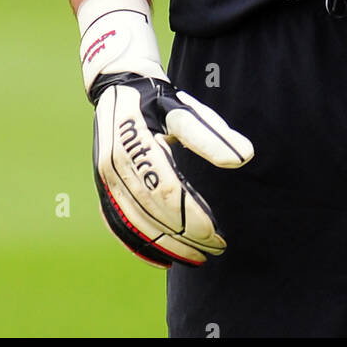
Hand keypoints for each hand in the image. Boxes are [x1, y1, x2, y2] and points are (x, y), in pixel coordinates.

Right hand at [79, 0, 253, 267]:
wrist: (120, 87)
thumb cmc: (160, 100)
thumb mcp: (187, 110)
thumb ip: (213, 136)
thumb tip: (243, 159)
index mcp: (137, 142)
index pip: (170, 192)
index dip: (195, 218)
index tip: (219, 235)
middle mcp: (114, 164)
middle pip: (153, 213)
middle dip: (186, 237)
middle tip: (216, 250)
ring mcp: (104, 178)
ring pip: (135, 223)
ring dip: (165, 246)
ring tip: (195, 258)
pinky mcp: (103, 187)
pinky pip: (117, 223)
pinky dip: (138, 244)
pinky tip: (161, 257)